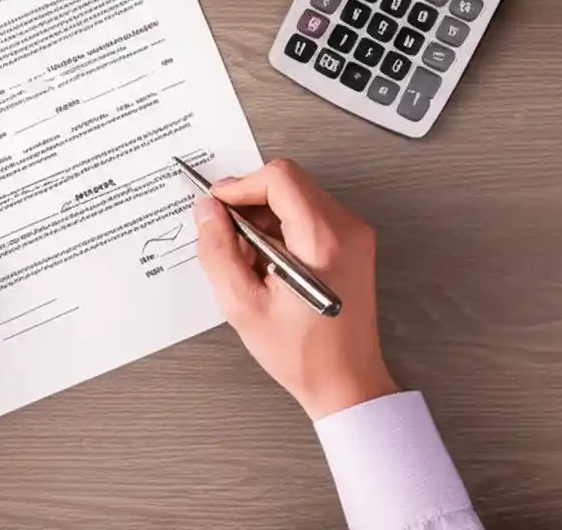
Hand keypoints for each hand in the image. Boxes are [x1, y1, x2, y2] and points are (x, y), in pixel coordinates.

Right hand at [194, 159, 396, 419]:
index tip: (215, 207)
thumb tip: (206, 212)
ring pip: (297, 197)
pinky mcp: (353, 244)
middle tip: (225, 236)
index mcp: (322, 240)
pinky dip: (281, 227)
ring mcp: (354, 235)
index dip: (240, 186)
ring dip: (263, 216)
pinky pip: (309, 215)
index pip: (279, 178)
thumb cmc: (302, 354)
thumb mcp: (243, 305)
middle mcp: (346, 229)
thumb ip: (218, 251)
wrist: (347, 382)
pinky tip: (267, 262)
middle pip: (288, 183)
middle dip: (249, 202)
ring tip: (246, 258)